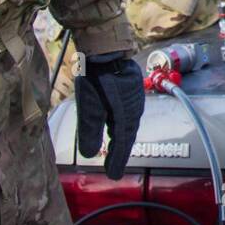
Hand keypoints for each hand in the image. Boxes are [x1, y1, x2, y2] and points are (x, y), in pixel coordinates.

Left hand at [75, 52, 144, 179]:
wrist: (106, 48)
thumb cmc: (96, 77)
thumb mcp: (89, 106)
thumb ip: (90, 131)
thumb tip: (90, 155)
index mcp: (126, 116)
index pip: (122, 144)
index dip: (117, 161)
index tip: (113, 176)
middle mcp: (135, 109)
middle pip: (128, 135)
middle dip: (120, 152)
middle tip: (113, 167)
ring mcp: (135, 98)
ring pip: (129, 124)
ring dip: (122, 138)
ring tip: (115, 151)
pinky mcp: (132, 90)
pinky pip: (129, 113)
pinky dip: (123, 124)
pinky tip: (116, 125)